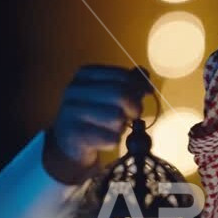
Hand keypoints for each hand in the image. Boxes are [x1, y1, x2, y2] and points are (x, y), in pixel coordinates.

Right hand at [47, 64, 150, 178]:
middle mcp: (74, 90)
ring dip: (122, 126)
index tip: (148, 91)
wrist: (69, 143)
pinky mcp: (74, 134)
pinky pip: (110, 138)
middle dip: (135, 106)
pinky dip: (114, 141)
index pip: (122, 75)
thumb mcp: (109, 94)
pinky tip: (104, 139)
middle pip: (120, 94)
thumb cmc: (94, 115)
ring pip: (116, 117)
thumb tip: (145, 74)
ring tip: (114, 127)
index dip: (140, 84)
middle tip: (135, 114)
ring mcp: (71, 111)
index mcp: (84, 75)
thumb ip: (128, 83)